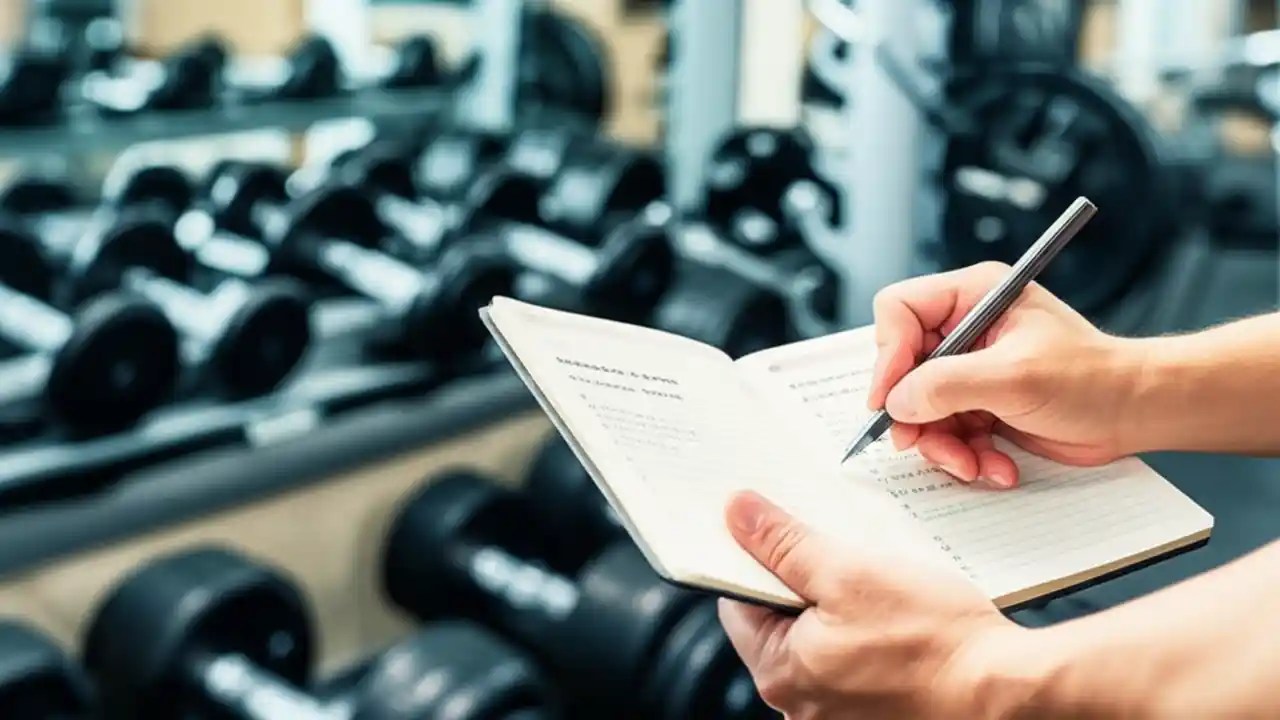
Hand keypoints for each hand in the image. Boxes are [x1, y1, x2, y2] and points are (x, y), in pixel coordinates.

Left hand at [719, 492, 1033, 718]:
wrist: (1008, 691)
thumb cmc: (934, 639)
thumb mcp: (848, 572)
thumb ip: (784, 543)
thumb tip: (737, 514)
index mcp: (779, 673)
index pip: (738, 603)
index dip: (754, 560)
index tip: (775, 532)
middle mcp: (799, 706)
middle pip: (778, 622)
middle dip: (803, 581)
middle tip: (836, 551)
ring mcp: (839, 715)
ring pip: (819, 640)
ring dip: (838, 606)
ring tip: (874, 582)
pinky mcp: (876, 714)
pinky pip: (852, 661)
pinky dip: (865, 633)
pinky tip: (894, 613)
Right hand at [869, 262, 1144, 487]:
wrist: (1134, 413)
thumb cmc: (1091, 379)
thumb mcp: (1013, 377)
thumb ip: (947, 386)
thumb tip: (896, 402)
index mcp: (972, 296)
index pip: (899, 311)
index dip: (888, 355)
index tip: (889, 398)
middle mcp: (964, 328)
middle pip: (903, 368)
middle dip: (915, 414)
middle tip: (921, 443)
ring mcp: (969, 369)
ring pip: (920, 409)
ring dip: (943, 445)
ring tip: (973, 465)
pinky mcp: (978, 404)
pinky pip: (946, 433)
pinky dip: (965, 456)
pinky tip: (996, 466)